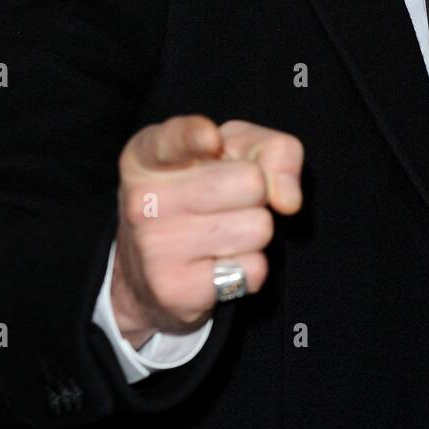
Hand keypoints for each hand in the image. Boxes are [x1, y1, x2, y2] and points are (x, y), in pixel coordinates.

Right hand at [111, 115, 303, 347]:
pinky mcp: (175, 290)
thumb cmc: (202, 192)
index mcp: (145, 156)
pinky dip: (248, 268)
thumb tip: (288, 199)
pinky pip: (252, 270)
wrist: (153, 273)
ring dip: (254, 232)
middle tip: (228, 202)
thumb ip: (274, 151)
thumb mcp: (234, 152)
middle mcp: (141, 200)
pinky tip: (218, 264)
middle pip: (251, 182)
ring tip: (222, 233)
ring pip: (258, 228)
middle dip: (257, 193)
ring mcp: (154, 247)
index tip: (210, 141)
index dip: (197, 138)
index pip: (175, 139)